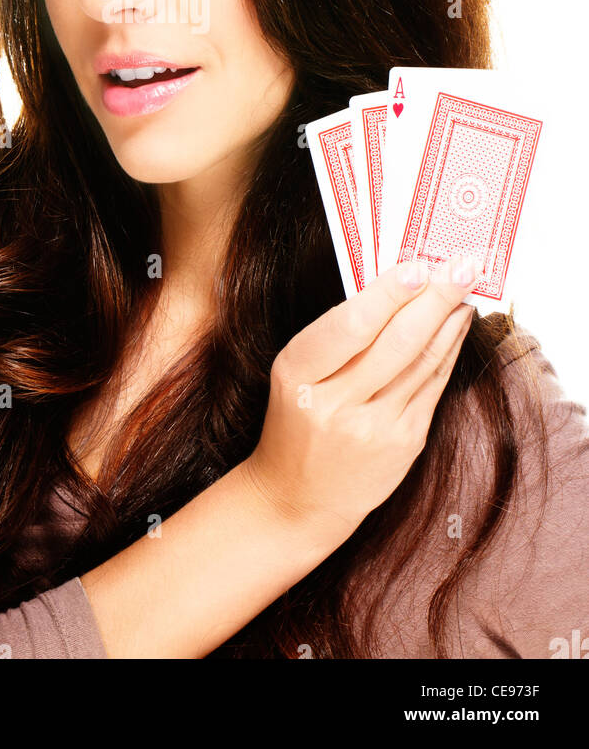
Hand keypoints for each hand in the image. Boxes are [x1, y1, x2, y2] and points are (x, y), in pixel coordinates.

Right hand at [241, 254, 478, 544]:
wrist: (299, 496)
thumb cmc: (298, 420)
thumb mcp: (297, 373)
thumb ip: (338, 334)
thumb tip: (395, 284)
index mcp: (299, 376)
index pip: (349, 328)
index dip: (386, 296)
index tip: (416, 267)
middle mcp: (336, 404)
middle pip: (396, 342)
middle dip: (434, 299)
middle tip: (460, 266)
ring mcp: (375, 428)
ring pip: (422, 362)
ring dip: (449, 319)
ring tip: (465, 287)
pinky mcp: (405, 444)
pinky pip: (433, 386)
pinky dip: (449, 349)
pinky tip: (457, 325)